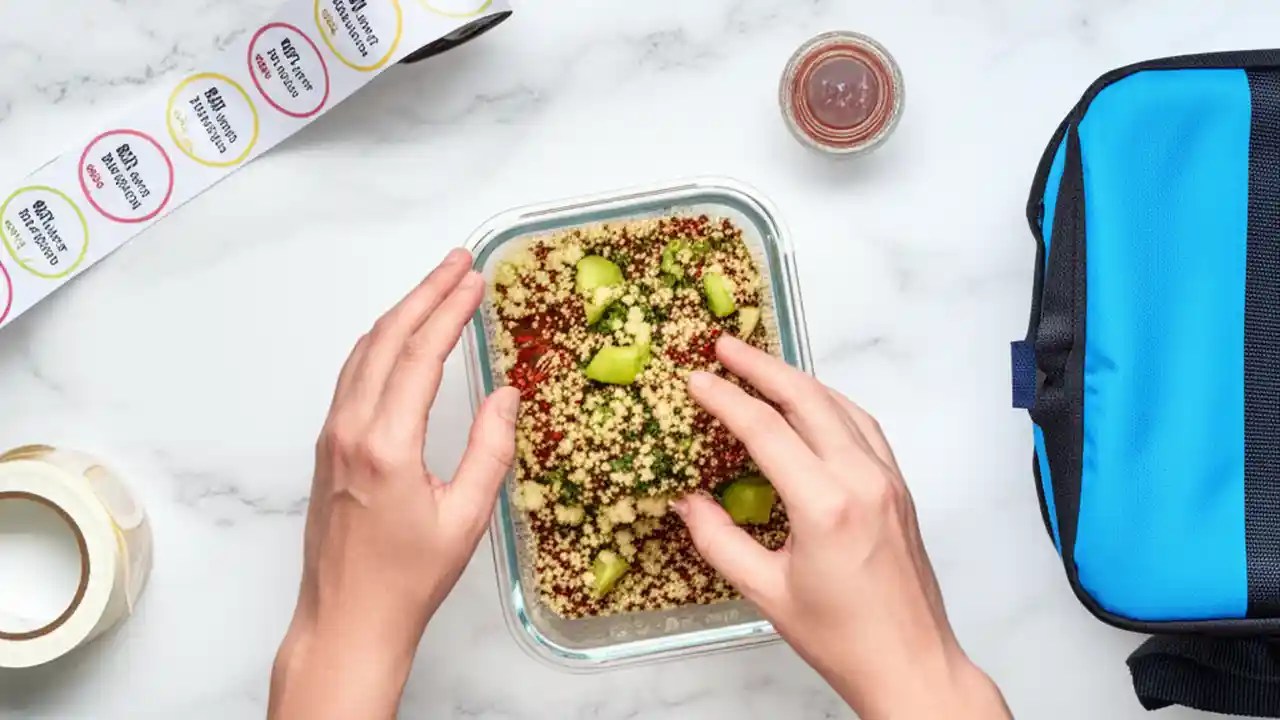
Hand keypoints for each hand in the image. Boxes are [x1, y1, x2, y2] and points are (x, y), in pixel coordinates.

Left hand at [269, 248, 520, 719]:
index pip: (419, 354)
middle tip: (458, 262)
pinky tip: (399, 336)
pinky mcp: (326, 447)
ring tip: (435, 286)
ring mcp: (331, 436)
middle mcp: (350, 430)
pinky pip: (351, 375)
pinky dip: (379, 342)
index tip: (474, 279)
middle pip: (386, 338)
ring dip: (400, 312)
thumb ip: (489, 449)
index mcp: (386, 444)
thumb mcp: (466, 518)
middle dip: (424, 293)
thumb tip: (505, 395)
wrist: (346, 620)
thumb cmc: (408, 580)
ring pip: (363, 352)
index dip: (449, 310)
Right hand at [673, 335, 1008, 719]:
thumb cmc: (842, 638)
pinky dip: (832, 403)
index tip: (698, 379)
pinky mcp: (899, 488)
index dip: (727, 399)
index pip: (766, 430)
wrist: (910, 663)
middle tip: (725, 347)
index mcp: (825, 505)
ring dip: (798, 379)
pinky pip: (864, 427)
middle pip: (807, 399)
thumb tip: (686, 501)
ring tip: (761, 365)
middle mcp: (862, 481)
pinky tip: (811, 403)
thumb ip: (718, 540)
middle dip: (762, 367)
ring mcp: (887, 480)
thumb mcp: (765, 592)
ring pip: (840, 405)